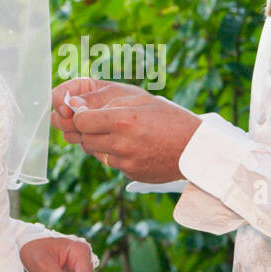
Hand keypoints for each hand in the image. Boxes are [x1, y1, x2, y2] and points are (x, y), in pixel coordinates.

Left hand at [54, 81, 203, 183]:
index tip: (87, 111)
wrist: (196, 147)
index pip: (80, 120)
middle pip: (83, 138)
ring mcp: (126, 162)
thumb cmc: (169, 116)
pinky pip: (111, 163)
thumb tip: (74, 104)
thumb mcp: (139, 97)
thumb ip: (105, 98)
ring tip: (122, 132)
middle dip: (89, 129)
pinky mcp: (131, 174)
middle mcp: (122, 144)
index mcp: (123, 120)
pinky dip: (115, 154)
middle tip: (104, 121)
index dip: (81, 114)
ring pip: (95, 152)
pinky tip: (133, 146)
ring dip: (100, 142)